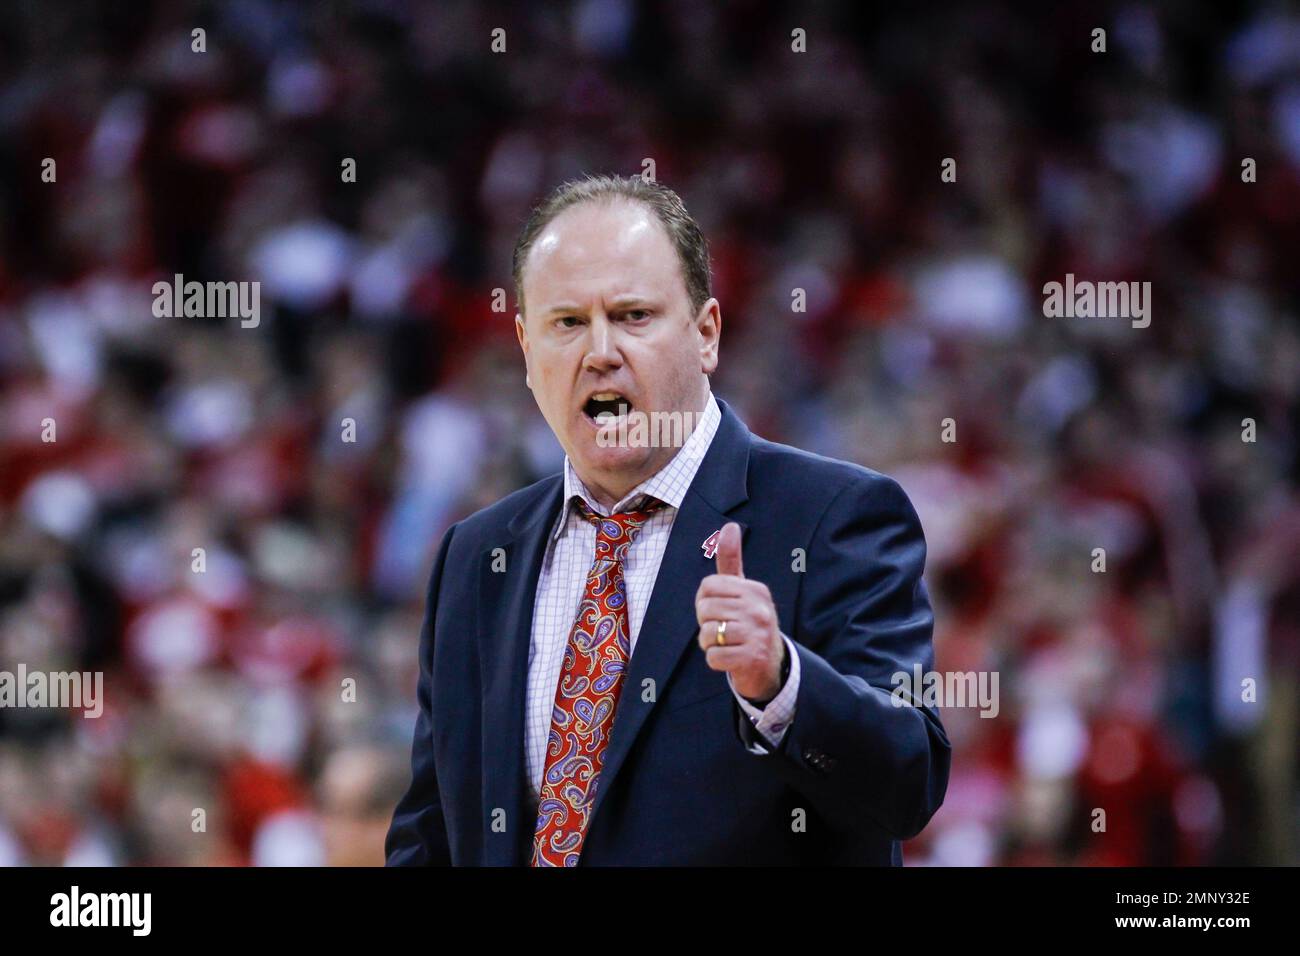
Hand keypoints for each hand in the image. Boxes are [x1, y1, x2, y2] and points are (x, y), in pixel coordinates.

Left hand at [695, 522, 783, 701]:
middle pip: (704, 609)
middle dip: (707, 623)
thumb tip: (729, 526)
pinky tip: (731, 658)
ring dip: (710, 644)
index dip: (705, 601)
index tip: (722, 611)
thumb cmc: (748, 623)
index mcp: (755, 590)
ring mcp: (758, 634)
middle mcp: (760, 609)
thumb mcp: (742, 591)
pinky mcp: (752, 658)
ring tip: (728, 644)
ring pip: (706, 634)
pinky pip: (713, 657)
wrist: (771, 665)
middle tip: (725, 630)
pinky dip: (716, 661)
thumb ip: (732, 561)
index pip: (707, 586)